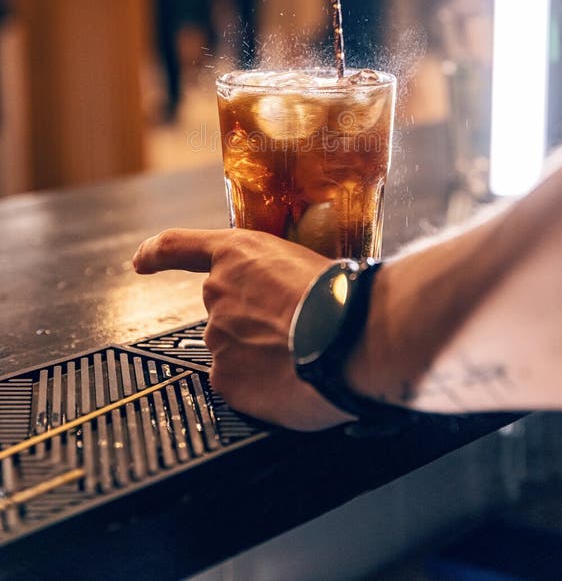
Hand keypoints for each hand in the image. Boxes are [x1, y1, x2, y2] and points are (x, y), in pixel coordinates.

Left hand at [133, 228, 352, 430]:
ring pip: (235, 349)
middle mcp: (218, 292)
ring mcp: (217, 338)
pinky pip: (240, 383)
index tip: (142, 261)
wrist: (351, 337)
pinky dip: (263, 384)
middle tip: (295, 329)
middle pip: (225, 310)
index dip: (157, 253)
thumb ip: (279, 279)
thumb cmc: (342, 296)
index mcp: (238, 254)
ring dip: (261, 353)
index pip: (179, 247)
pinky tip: (291, 378)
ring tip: (303, 353)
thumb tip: (292, 302)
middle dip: (253, 322)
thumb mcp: (308, 264)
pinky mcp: (225, 379)